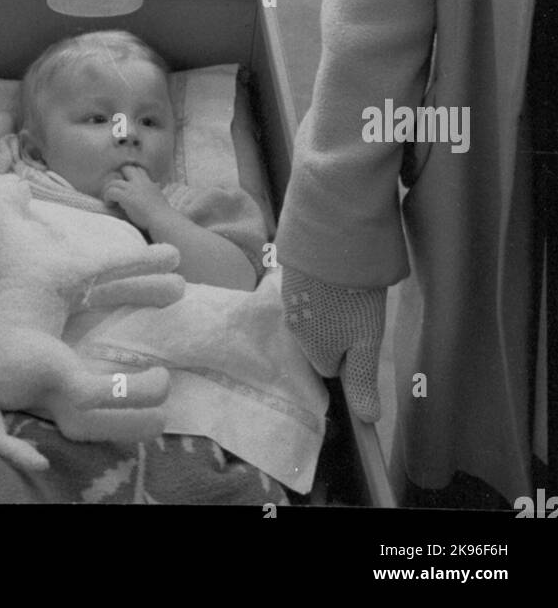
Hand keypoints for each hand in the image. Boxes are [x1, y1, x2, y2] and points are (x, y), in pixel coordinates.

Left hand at [103, 165, 170, 229]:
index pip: (138, 170)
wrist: (163, 222)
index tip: (125, 185)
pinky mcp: (126, 197)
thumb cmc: (162, 215)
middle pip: (126, 169)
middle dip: (118, 177)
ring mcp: (133, 189)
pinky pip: (111, 192)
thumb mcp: (160, 197)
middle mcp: (141, 183)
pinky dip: (108, 197)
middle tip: (115, 190)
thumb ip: (155, 189)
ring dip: (109, 190)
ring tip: (110, 200)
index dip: (130, 175)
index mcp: (149, 183)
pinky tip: (110, 205)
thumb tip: (157, 184)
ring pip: (114, 182)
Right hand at [281, 265, 385, 422]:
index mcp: (313, 347)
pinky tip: (335, 272)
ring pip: (310, 316)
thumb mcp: (367, 341)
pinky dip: (318, 287)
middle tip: (360, 309)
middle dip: (335, 332)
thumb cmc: (354, 295)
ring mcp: (288, 296)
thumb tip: (367, 419)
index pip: (328, 368)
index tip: (365, 335)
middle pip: (317, 341)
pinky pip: (304, 291)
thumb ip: (363, 380)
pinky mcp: (289, 271)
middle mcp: (294, 326)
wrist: (331, 235)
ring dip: (326, 308)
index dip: (349, 356)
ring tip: (349, 288)